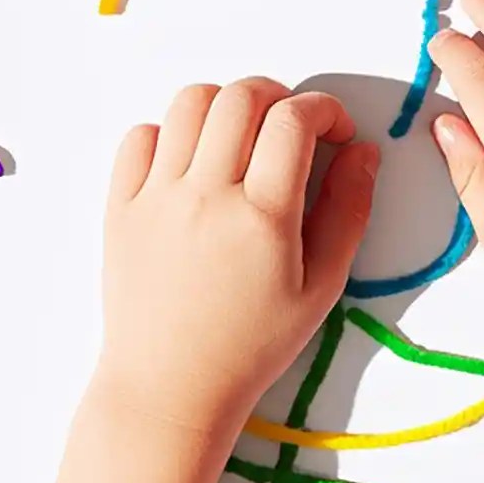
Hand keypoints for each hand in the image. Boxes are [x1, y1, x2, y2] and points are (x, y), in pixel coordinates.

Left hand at [100, 80, 379, 424]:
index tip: (336, 129)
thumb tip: (362, 151)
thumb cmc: (253, 344)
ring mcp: (157, 198)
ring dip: (227, 105)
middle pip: (242, 96)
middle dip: (280, 95)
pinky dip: (172, 132)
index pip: (294, 120)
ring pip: (191, 102)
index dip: (325, 109)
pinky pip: (141, 135)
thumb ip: (348, 212)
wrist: (171, 386)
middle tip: (292, 127)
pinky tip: (194, 161)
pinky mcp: (120, 207)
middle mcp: (206, 196)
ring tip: (243, 138)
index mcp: (263, 218)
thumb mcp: (322, 287)